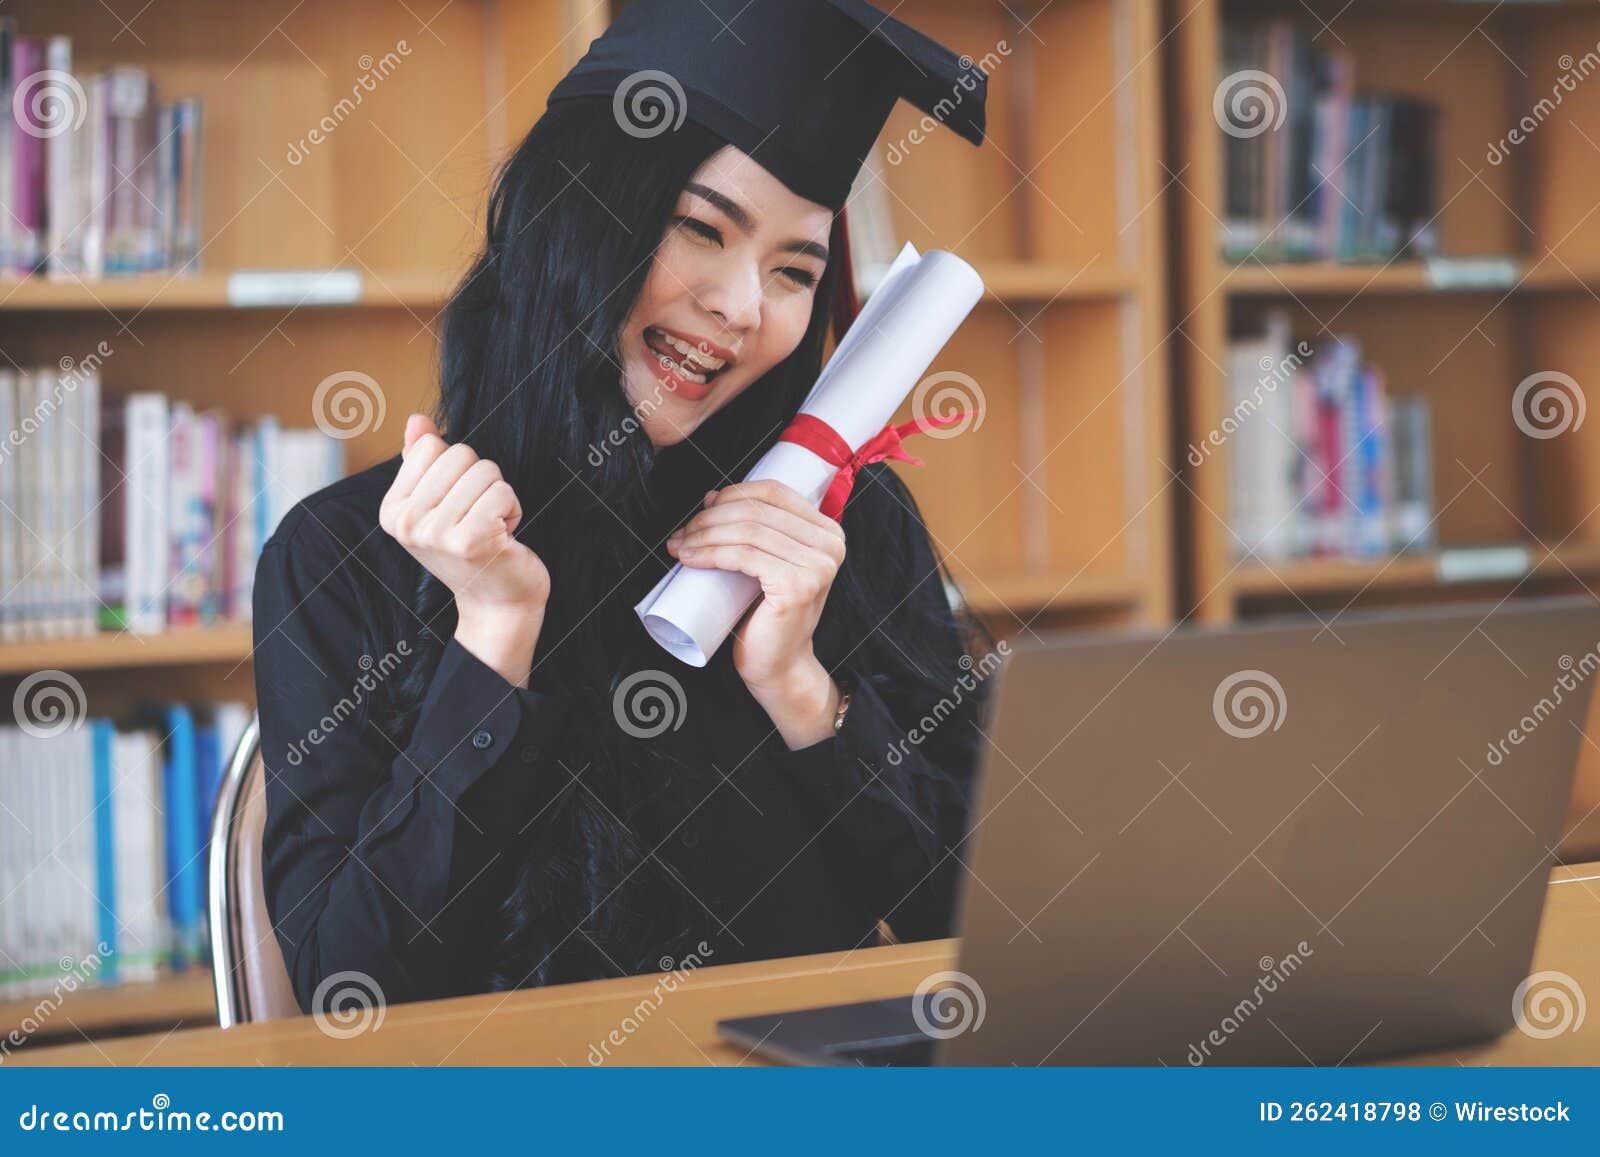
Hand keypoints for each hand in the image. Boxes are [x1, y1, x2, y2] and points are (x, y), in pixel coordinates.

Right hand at [380, 414, 549, 685]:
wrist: (498, 601)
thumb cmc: (471, 545)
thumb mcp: (439, 502)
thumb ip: (424, 460)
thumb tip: (418, 420)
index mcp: (393, 510)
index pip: (431, 445)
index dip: (457, 467)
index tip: (458, 502)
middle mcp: (407, 523)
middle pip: (461, 454)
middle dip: (482, 480)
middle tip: (479, 517)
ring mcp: (436, 534)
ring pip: (486, 471)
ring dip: (499, 497)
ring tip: (490, 527)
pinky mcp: (470, 541)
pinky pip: (503, 492)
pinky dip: (513, 510)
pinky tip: (503, 537)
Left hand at [667, 480, 844, 746]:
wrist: (779, 665)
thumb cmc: (767, 614)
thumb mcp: (766, 560)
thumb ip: (754, 528)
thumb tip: (712, 496)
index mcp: (827, 531)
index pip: (774, 491)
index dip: (733, 493)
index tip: (702, 510)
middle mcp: (830, 544)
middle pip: (757, 511)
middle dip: (711, 518)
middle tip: (683, 533)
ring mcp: (817, 565)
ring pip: (747, 531)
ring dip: (705, 534)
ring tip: (680, 546)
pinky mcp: (798, 585)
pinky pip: (744, 556)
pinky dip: (711, 553)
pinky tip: (690, 558)